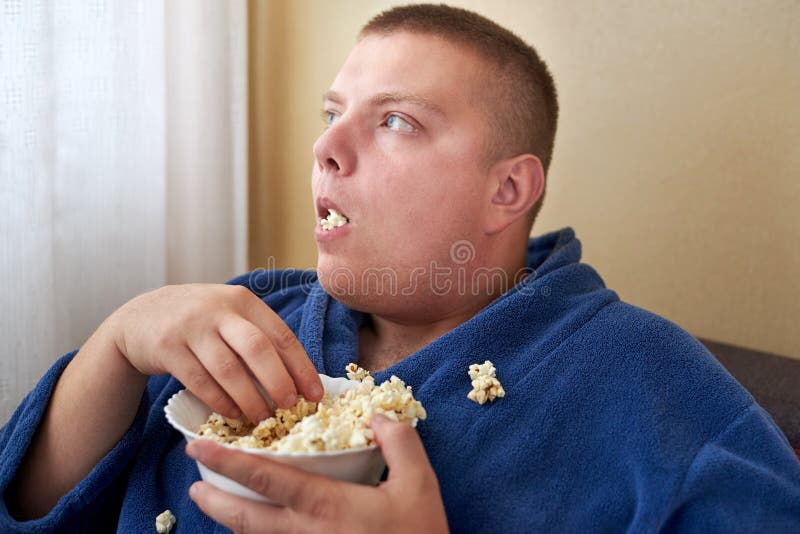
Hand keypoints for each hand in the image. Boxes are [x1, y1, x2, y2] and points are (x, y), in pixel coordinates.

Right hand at [103, 283, 322, 421]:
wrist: (140, 317)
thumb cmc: (199, 323)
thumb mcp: (229, 316)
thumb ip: (258, 338)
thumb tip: (297, 380)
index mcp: (243, 301)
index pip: (281, 335)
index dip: (302, 368)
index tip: (315, 395)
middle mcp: (219, 309)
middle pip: (258, 349)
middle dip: (278, 382)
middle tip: (289, 408)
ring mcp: (191, 327)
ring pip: (228, 369)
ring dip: (249, 398)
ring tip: (262, 418)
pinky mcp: (167, 346)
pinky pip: (199, 381)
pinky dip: (219, 401)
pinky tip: (232, 414)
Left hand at [186, 414, 449, 533]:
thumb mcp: (419, 485)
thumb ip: (399, 443)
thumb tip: (377, 417)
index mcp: (325, 505)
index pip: (265, 478)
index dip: (227, 462)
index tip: (197, 448)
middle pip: (244, 519)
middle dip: (214, 501)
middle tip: (193, 486)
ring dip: (231, 523)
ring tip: (217, 506)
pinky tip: (257, 532)